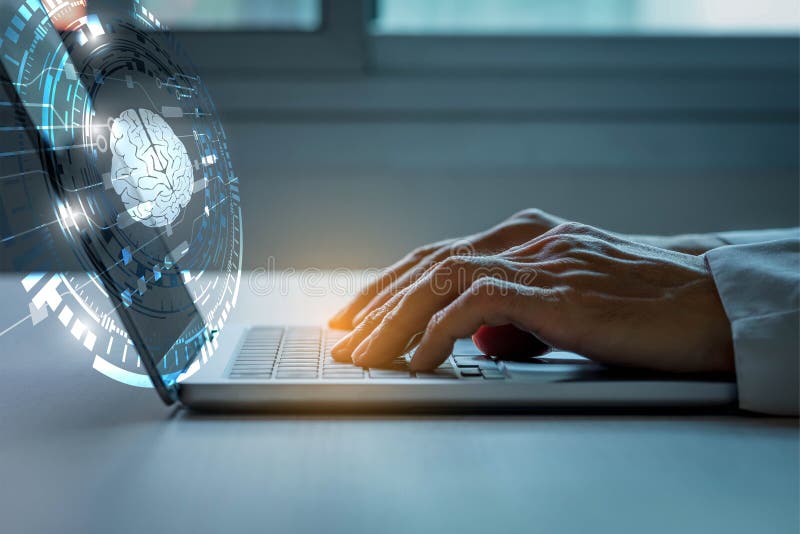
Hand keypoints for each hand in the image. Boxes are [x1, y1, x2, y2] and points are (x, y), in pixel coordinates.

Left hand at [330, 222, 733, 373]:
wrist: (709, 304)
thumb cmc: (643, 309)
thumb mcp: (570, 309)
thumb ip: (520, 317)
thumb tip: (479, 343)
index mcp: (526, 235)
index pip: (440, 255)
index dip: (391, 283)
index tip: (356, 312)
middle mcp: (525, 238)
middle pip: (429, 263)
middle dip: (376, 302)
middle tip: (340, 336)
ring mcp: (539, 257)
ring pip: (441, 278)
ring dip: (394, 320)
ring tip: (363, 355)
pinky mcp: (555, 286)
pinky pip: (477, 304)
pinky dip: (439, 332)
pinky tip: (419, 361)